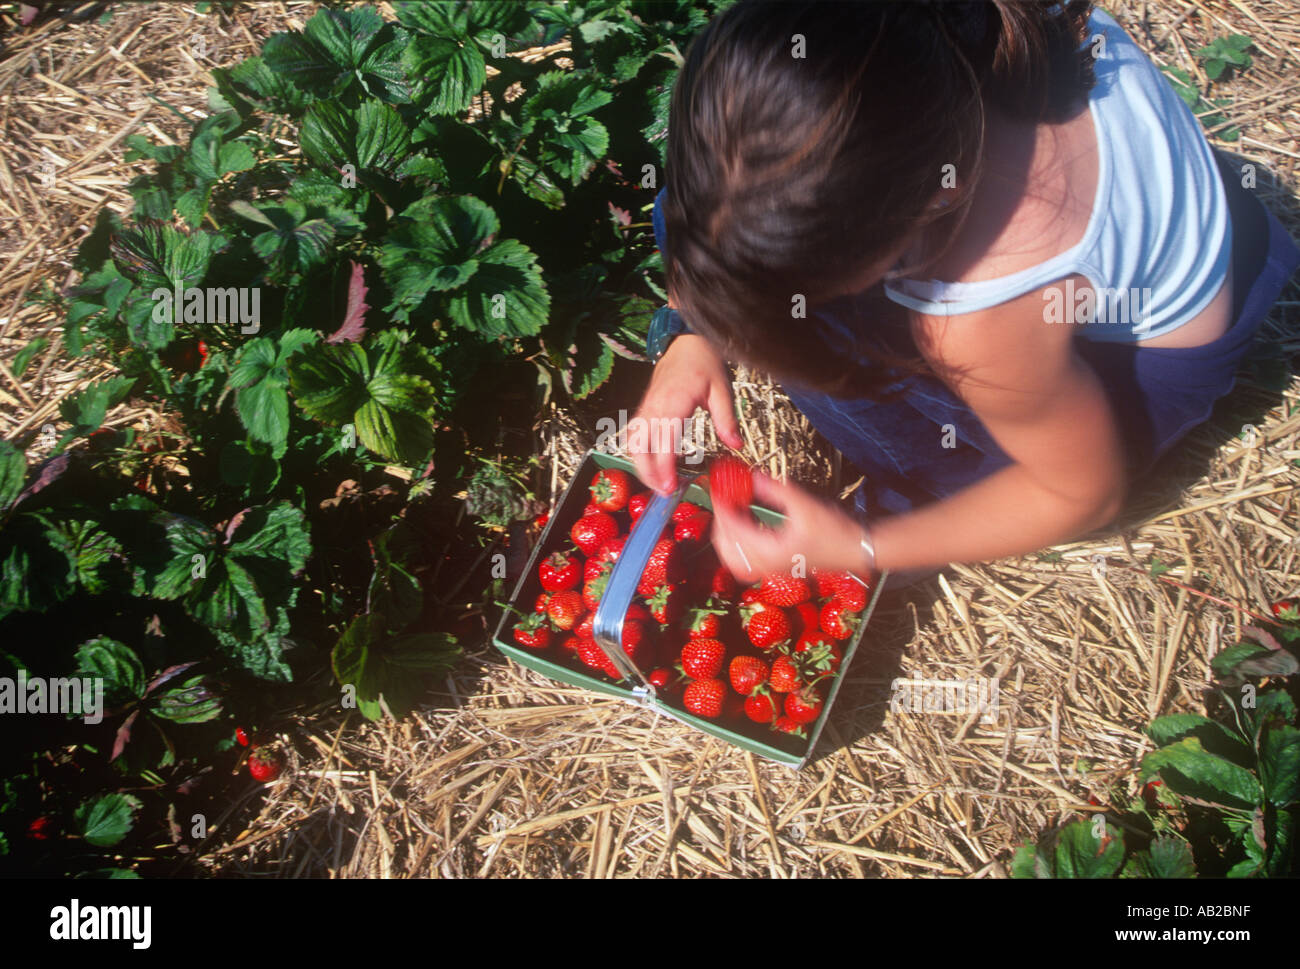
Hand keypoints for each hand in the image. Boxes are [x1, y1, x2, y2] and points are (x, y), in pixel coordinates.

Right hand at [628, 333, 742, 494]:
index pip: (662, 443)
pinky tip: (654, 463)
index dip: (664, 468)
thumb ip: (727, 420)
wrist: (685, 343)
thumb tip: (735, 446)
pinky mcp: (644, 409)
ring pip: (632, 443)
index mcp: (673, 403)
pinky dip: (639, 453)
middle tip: (664, 492)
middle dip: (648, 473)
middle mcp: (653, 407)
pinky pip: (634, 435)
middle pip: (640, 448)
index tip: (671, 486)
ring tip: (658, 483)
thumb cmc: (704, 363)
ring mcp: (645, 408)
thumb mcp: (722, 390)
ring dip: (641, 465)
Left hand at [711, 473, 870, 582]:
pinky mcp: (778, 567)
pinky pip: (747, 562)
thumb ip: (776, 490)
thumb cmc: (836, 530)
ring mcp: (772, 568)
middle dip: (721, 524)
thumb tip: (752, 477)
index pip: (733, 529)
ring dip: (727, 538)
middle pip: (726, 549)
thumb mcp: (805, 505)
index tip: (718, 490)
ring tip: (732, 515)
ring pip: (734, 559)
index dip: (722, 507)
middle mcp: (767, 563)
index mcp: (770, 550)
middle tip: (724, 501)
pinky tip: (747, 528)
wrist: (858, 549)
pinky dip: (739, 546)